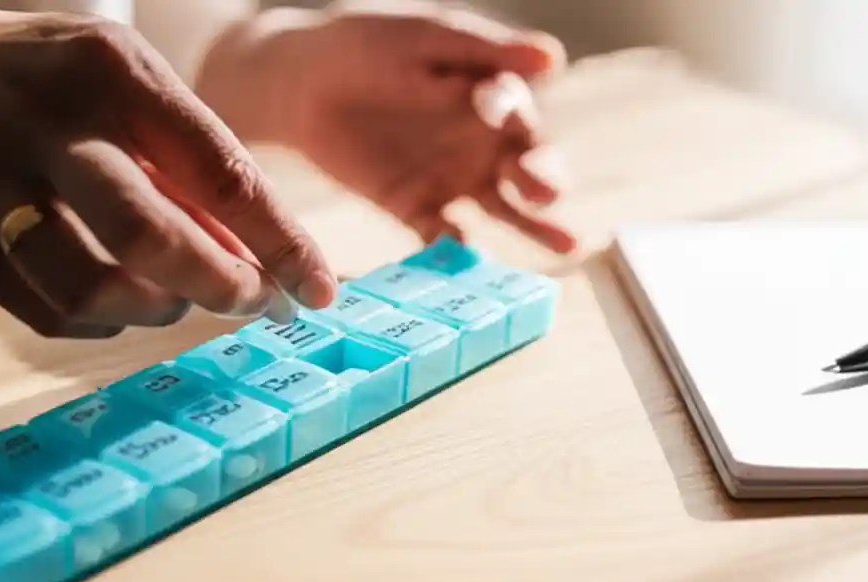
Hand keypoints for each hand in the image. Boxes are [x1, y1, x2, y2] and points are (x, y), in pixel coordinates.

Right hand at [0, 3, 334, 336]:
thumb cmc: (57, 84)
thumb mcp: (132, 88)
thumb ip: (194, 168)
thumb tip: (268, 264)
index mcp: (113, 74)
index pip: (220, 171)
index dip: (280, 243)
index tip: (318, 289)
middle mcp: (45, 125)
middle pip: (148, 236)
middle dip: (219, 286)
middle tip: (249, 302)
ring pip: (91, 288)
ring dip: (158, 312)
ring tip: (177, 299)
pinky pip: (48, 314)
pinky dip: (105, 323)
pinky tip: (121, 301)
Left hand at [196, 0, 575, 252]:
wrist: (298, 85)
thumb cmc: (366, 46)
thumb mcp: (424, 41)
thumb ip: (483, 52)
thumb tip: (553, 57)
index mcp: (493, 98)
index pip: (520, 115)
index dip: (513, 117)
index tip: (489, 112)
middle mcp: (483, 143)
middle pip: (529, 168)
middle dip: (543, 180)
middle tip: (543, 191)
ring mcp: (454, 179)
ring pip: (506, 209)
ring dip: (534, 226)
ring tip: (569, 243)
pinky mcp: (418, 208)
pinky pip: (445, 235)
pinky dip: (456, 249)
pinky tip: (464, 253)